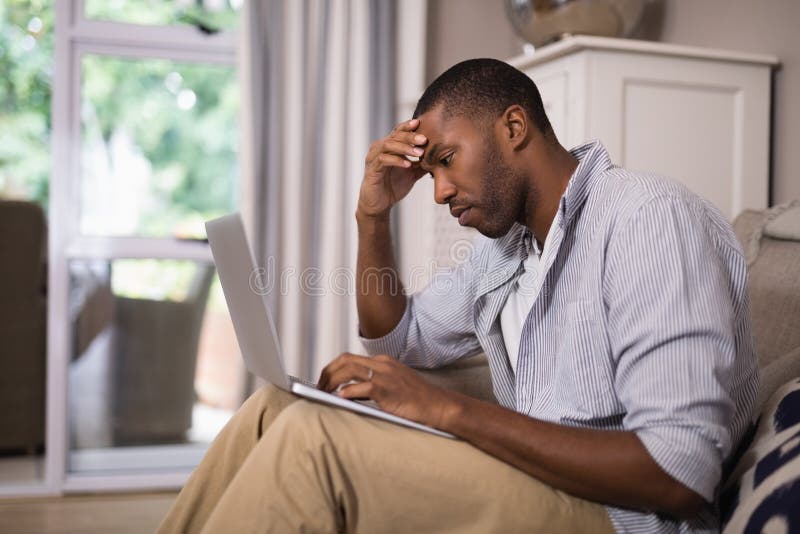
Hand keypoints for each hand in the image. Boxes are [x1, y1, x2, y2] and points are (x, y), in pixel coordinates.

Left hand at [317, 353, 457, 428]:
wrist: (438, 405)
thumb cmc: (417, 400)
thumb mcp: (392, 387)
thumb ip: (371, 387)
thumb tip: (347, 394)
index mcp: (383, 362)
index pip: (350, 358)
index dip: (332, 369)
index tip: (323, 381)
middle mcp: (382, 364)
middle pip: (345, 360)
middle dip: (327, 372)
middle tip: (317, 387)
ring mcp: (385, 375)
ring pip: (349, 369)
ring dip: (331, 381)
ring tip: (322, 393)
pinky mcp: (387, 389)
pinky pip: (362, 387)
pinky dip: (347, 392)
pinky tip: (340, 399)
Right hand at [357, 119, 428, 217]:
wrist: (379, 204)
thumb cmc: (393, 186)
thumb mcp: (412, 173)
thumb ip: (422, 164)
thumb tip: (439, 158)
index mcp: (388, 146)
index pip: (398, 131)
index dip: (408, 126)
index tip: (421, 123)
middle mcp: (379, 148)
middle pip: (394, 135)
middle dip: (410, 136)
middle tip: (424, 139)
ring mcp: (374, 157)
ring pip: (388, 145)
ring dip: (405, 147)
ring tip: (419, 152)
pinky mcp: (371, 169)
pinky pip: (383, 160)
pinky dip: (397, 160)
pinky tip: (408, 164)